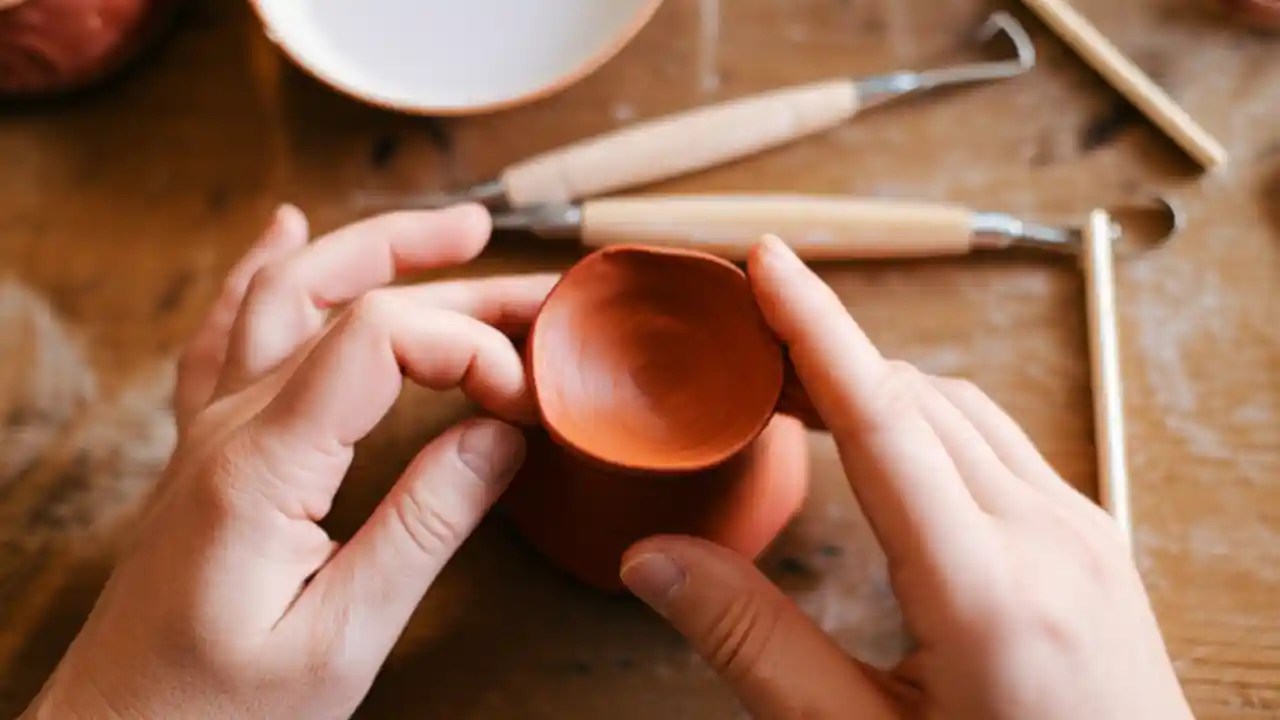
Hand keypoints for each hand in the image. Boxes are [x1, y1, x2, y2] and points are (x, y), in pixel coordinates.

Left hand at [24, 204, 554, 718]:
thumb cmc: (219, 713)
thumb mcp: (341, 642)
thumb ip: (423, 529)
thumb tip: (499, 437)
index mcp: (261, 466)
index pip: (377, 339)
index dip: (468, 344)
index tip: (531, 398)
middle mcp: (227, 427)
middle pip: (341, 299)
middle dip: (450, 280)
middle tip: (537, 288)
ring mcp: (207, 431)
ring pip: (283, 294)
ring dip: (370, 248)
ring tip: (454, 231)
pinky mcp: (205, 450)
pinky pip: (226, 332)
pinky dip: (262, 270)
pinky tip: (285, 230)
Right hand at [620, 236, 1192, 719]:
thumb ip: (754, 645)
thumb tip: (652, 558)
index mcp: (986, 589)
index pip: (884, 419)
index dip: (816, 328)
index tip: (767, 261)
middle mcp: (1046, 538)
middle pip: (917, 398)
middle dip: (823, 354)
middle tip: (738, 351)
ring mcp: (1082, 532)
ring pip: (962, 408)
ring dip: (875, 382)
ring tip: (792, 389)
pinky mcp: (1092, 538)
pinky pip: (1000, 441)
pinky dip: (925, 416)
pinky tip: (882, 440)